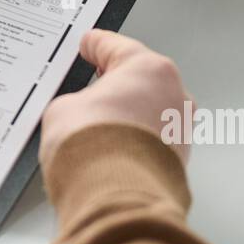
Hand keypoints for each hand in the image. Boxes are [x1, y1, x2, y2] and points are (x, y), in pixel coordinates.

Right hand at [39, 29, 192, 167]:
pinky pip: (151, 141)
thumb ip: (74, 102)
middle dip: (115, 85)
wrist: (114, 200)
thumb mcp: (62, 110)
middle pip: (139, 80)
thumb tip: (78, 113)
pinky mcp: (179, 161)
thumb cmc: (96, 151)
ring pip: (148, 112)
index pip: (116, 46)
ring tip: (97, 131)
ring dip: (126, 117)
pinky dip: (134, 143)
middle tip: (90, 89)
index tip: (90, 44)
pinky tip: (111, 152)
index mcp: (149, 69)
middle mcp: (174, 95)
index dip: (95, 44)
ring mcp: (180, 129)